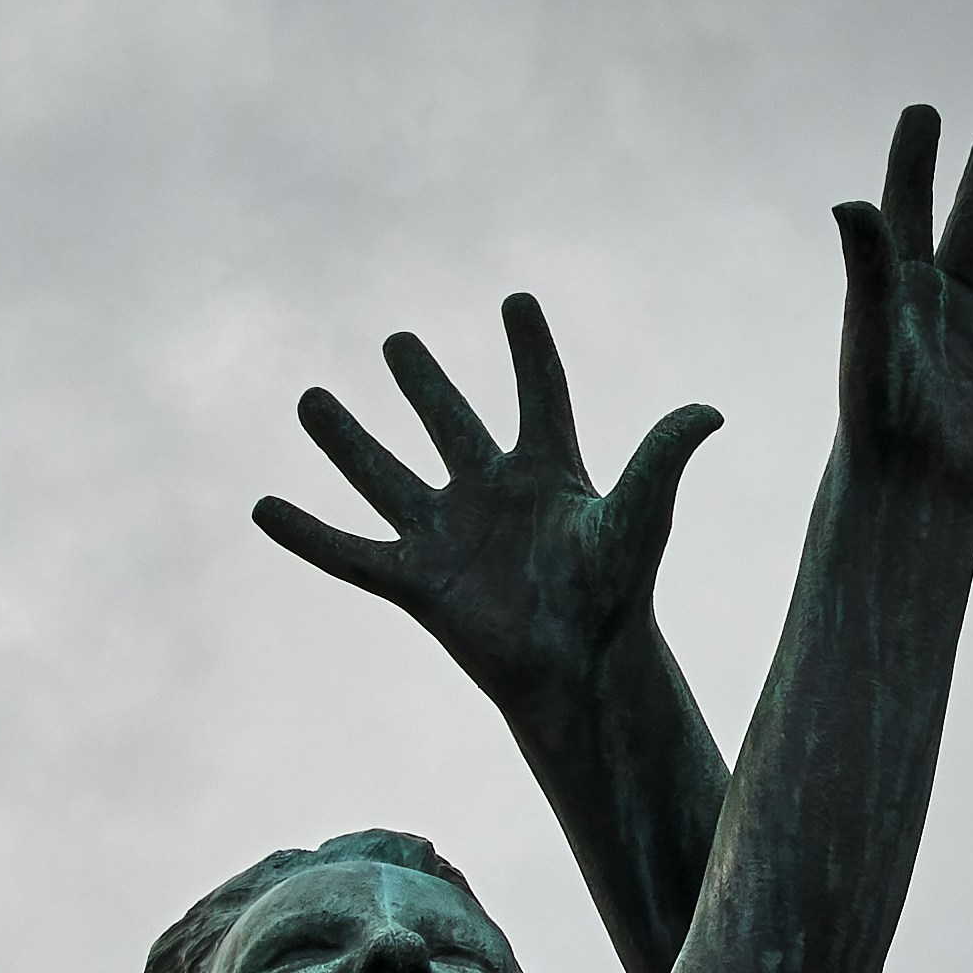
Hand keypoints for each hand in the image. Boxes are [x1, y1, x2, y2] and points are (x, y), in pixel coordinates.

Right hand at [254, 294, 721, 710]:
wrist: (581, 670)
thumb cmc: (616, 595)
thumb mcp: (639, 516)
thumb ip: (661, 457)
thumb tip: (710, 410)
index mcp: (548, 471)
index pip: (539, 394)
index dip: (530, 350)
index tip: (516, 302)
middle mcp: (492, 495)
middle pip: (450, 424)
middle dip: (423, 383)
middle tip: (398, 343)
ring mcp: (448, 536)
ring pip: (385, 475)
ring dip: (347, 439)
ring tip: (310, 399)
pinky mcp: (416, 582)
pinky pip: (349, 552)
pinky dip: (306, 532)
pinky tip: (263, 507)